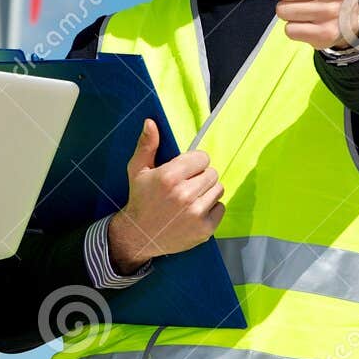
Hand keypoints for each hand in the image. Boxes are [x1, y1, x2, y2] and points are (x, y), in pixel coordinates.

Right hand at [106, 119, 224, 272]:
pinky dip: (211, 208)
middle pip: (212, 173)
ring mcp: (196, 213)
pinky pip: (221, 207)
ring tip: (191, 197)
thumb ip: (146, 145)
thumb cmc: (140, 198)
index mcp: (169, 177)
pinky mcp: (205, 229)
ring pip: (218, 189)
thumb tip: (151, 122)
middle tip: (186, 185)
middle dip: (200, 176)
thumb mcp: (137, 170)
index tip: (184, 171)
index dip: (194, 163)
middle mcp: (184, 194)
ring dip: (207, 191)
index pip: (202, 158)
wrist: (140, 235)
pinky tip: (195, 211)